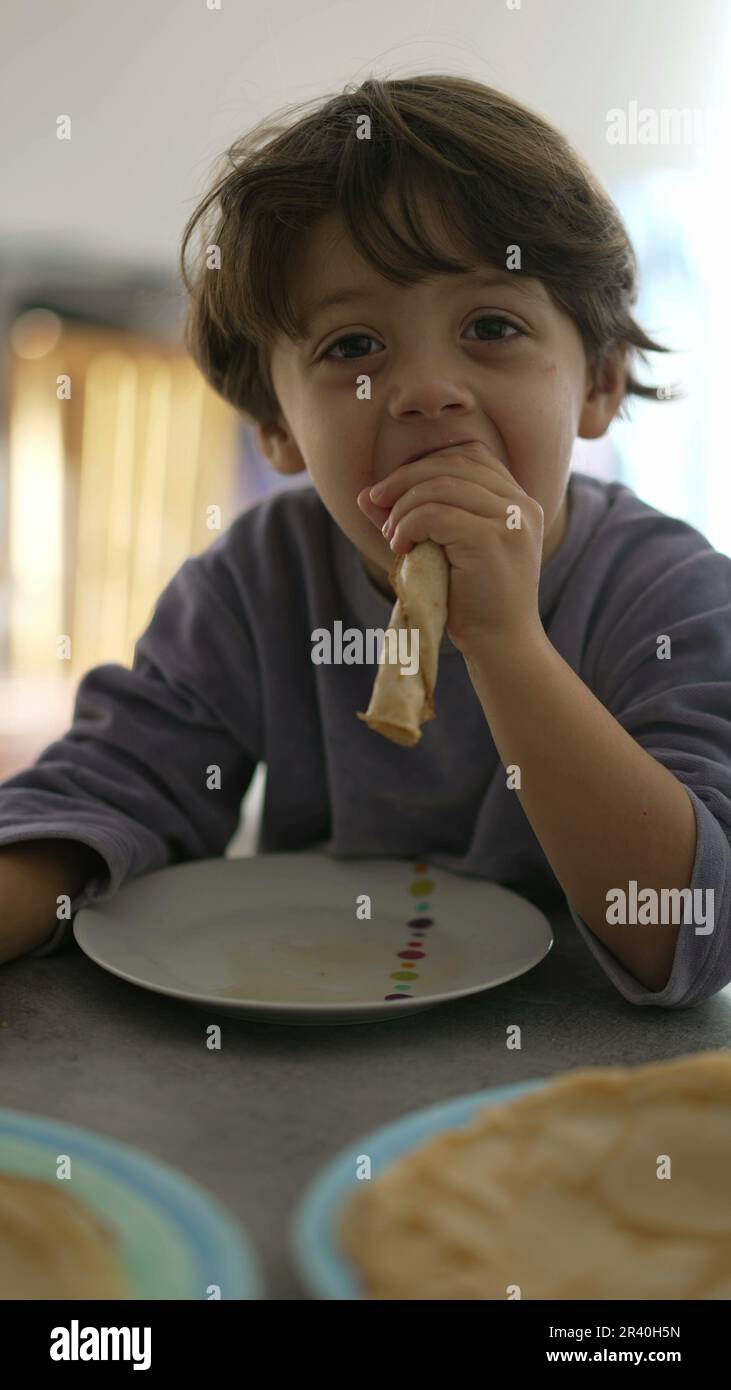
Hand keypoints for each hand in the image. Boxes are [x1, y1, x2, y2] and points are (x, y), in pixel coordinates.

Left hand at [357, 441, 544, 655]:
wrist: (500, 646)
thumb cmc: (471, 601)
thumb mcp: (439, 550)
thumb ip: (409, 518)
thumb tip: (364, 494)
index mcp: (517, 501)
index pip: (469, 455)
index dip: (425, 464)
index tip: (393, 493)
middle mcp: (521, 504)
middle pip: (454, 462)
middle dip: (405, 479)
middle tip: (377, 505)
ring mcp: (511, 520)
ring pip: (442, 485)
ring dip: (404, 506)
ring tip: (392, 536)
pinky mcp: (494, 540)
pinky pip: (436, 514)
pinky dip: (408, 525)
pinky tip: (401, 548)